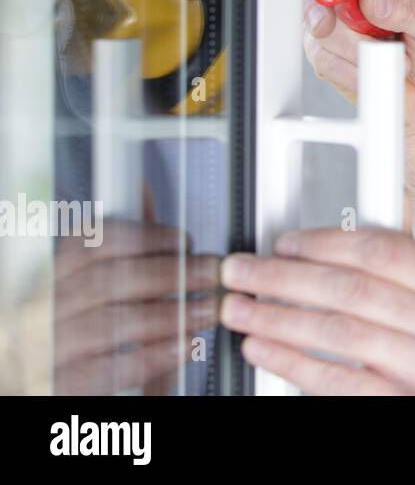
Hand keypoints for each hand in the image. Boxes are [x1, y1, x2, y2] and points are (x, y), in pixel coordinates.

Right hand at [53, 219, 220, 393]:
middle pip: (105, 282)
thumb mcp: (91, 282)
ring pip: (110, 323)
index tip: (184, 241)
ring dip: (170, 314)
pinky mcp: (56, 385)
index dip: (142, 238)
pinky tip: (183, 346)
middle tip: (213, 274)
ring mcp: (43, 349)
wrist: (40, 378)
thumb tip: (144, 192)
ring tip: (209, 310)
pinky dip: (151, 355)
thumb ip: (122, 245)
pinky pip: (106, 370)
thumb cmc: (77, 327)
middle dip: (169, 274)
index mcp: (48, 277)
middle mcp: (39, 309)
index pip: (89, 244)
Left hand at [219, 228, 414, 394]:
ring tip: (240, 310)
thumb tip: (309, 255)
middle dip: (286, 277)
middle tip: (243, 272)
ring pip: (341, 332)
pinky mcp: (403, 403)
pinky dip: (290, 361)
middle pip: (353, 288)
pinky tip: (261, 349)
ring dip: (278, 317)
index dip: (325, 243)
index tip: (282, 245)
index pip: (382, 251)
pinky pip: (336, 379)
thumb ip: (386, 279)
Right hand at [302, 0, 414, 274]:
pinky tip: (376, 73)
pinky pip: (320, 54)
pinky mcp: (330, 46)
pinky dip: (348, 70)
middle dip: (337, 8)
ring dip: (355, 50)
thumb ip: (410, 11)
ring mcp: (344, 14)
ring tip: (395, 61)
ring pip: (321, 21)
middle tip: (355, 28)